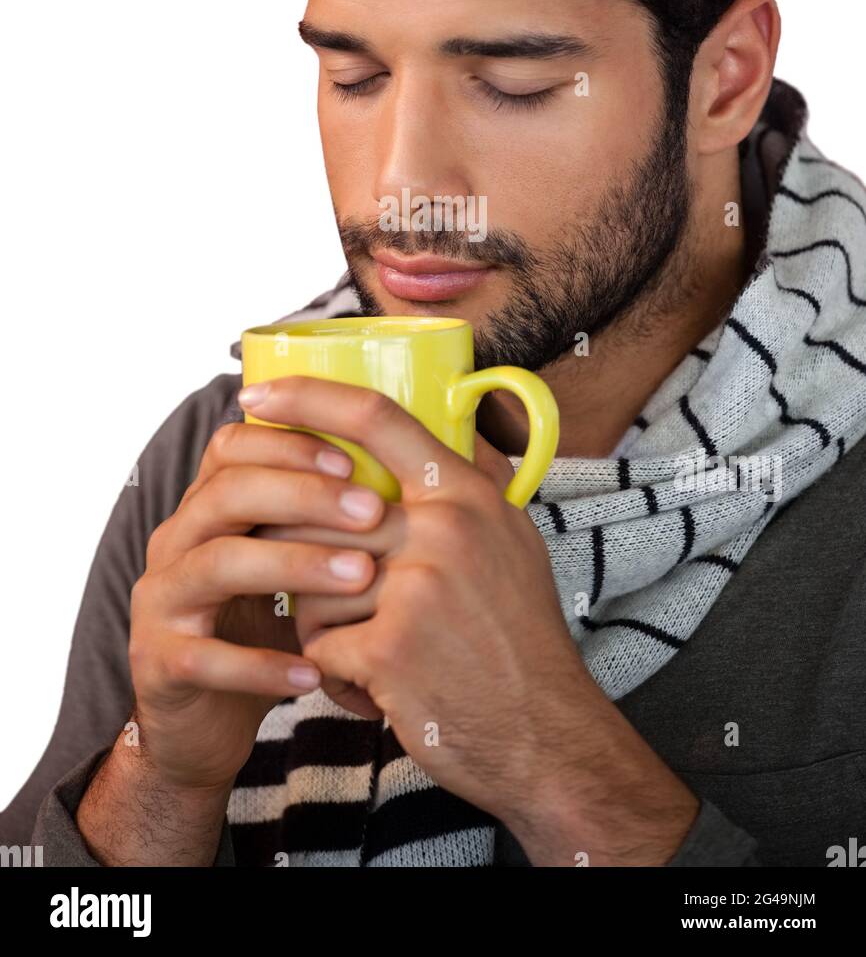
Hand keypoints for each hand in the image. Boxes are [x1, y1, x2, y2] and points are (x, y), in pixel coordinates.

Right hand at [128, 416, 389, 790]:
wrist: (200, 715)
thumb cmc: (257, 623)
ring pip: (217, 563)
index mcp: (204, 505)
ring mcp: (161, 600)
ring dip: (294, 565)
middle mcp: (174, 541)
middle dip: (305, 496)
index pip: (231, 447)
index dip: (289, 445)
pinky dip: (262, 664)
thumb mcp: (286, 558)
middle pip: (228, 493)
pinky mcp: (159, 662)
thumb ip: (317, 515)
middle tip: (374, 512)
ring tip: (362, 577)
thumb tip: (400, 464)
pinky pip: (206, 657)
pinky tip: (315, 670)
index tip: (354, 461)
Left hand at [236, 375, 587, 822]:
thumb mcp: (509, 542)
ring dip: (327, 628)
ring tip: (376, 652)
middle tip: (339, 603)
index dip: (308, 396)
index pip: (376, 416)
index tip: (259, 393)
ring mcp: (416, 586)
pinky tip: (380, 689)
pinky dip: (339, 676)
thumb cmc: (520, 640)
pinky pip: (319, 646)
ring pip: (309, 584)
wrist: (547, 738)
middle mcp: (443, 528)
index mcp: (467, 495)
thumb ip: (465, 485)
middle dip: (305, 563)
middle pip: (320, 513)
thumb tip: (440, 415)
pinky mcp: (389, 648)